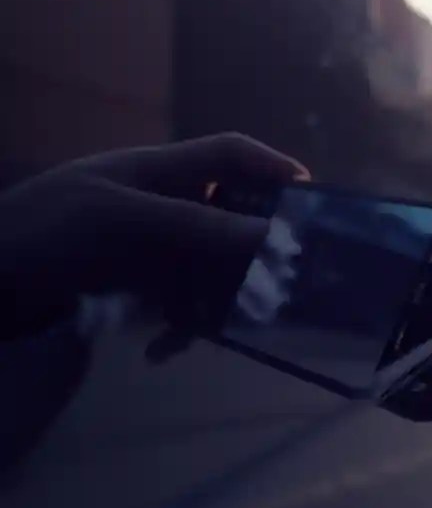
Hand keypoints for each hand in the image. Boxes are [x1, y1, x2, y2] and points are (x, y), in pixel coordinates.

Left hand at [0, 133, 306, 346]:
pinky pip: (177, 304)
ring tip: (197, 336)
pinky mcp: (130, 286)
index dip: (273, 169)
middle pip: (230, 223)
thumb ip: (197, 227)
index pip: (230, 155)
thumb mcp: (121, 222)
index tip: (311, 203)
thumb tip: (273, 237)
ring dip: (212, 305)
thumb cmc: (43, 233)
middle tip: (272, 293)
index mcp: (156, 172)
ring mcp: (146, 248)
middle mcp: (159, 205)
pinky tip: (159, 351)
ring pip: (209, 272)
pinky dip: (176, 328)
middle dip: (250, 260)